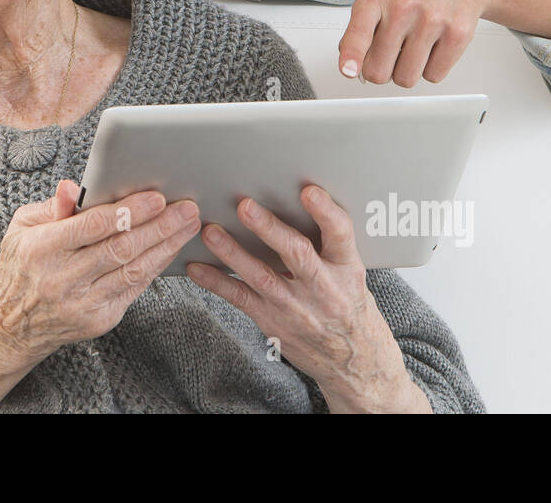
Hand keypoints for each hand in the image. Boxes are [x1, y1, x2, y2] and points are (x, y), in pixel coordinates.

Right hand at [0, 180, 200, 359]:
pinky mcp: (99, 320)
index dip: (129, 211)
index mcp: (42, 249)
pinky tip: (171, 249)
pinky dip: (156, 267)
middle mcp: (62, 278)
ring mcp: (82, 303)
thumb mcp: (23, 227)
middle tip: (187, 208)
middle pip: (121, 248)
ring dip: (166, 245)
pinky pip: (134, 289)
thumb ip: (52, 206)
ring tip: (188, 226)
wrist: (12, 324)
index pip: (93, 226)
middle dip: (159, 226)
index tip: (156, 197)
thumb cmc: (22, 265)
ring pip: (134, 270)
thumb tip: (72, 187)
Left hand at [185, 185, 429, 413]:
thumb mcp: (350, 271)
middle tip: (245, 206)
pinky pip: (241, 299)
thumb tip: (294, 197)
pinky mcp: (274, 322)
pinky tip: (196, 267)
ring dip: (233, 253)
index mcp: (347, 267)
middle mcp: (323, 288)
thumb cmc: (347, 303)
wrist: (354, 359)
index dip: (326, 212)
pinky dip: (216, 282)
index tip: (309, 191)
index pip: (341, 235)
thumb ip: (328, 242)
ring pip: (262, 276)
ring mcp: (297, 307)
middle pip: (296, 254)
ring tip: (211, 232)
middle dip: (269, 229)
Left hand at [338, 0, 487, 87]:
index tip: (348, 71)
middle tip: (391, 55)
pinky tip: (433, 46)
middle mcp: (403, 6)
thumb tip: (350, 64)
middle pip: (379, 70)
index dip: (352, 56)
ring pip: (406, 78)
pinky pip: (433, 76)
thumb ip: (360, 27)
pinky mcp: (457, 34)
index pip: (358, 33)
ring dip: (407, 71)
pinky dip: (431, 68)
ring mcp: (432, 20)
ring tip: (414, 47)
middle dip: (382, 70)